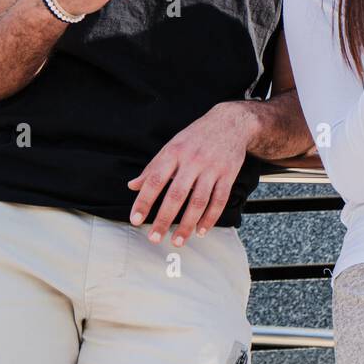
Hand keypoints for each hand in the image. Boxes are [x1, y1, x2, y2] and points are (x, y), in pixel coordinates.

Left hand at [127, 102, 253, 245]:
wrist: (231, 122)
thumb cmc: (196, 137)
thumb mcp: (172, 146)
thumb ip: (153, 168)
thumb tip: (132, 186)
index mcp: (174, 152)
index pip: (155, 180)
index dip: (144, 201)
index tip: (135, 219)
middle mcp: (193, 160)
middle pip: (177, 195)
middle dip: (164, 219)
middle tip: (154, 238)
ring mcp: (212, 168)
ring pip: (199, 201)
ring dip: (187, 224)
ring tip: (178, 241)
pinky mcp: (228, 174)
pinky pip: (219, 200)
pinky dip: (210, 218)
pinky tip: (201, 231)